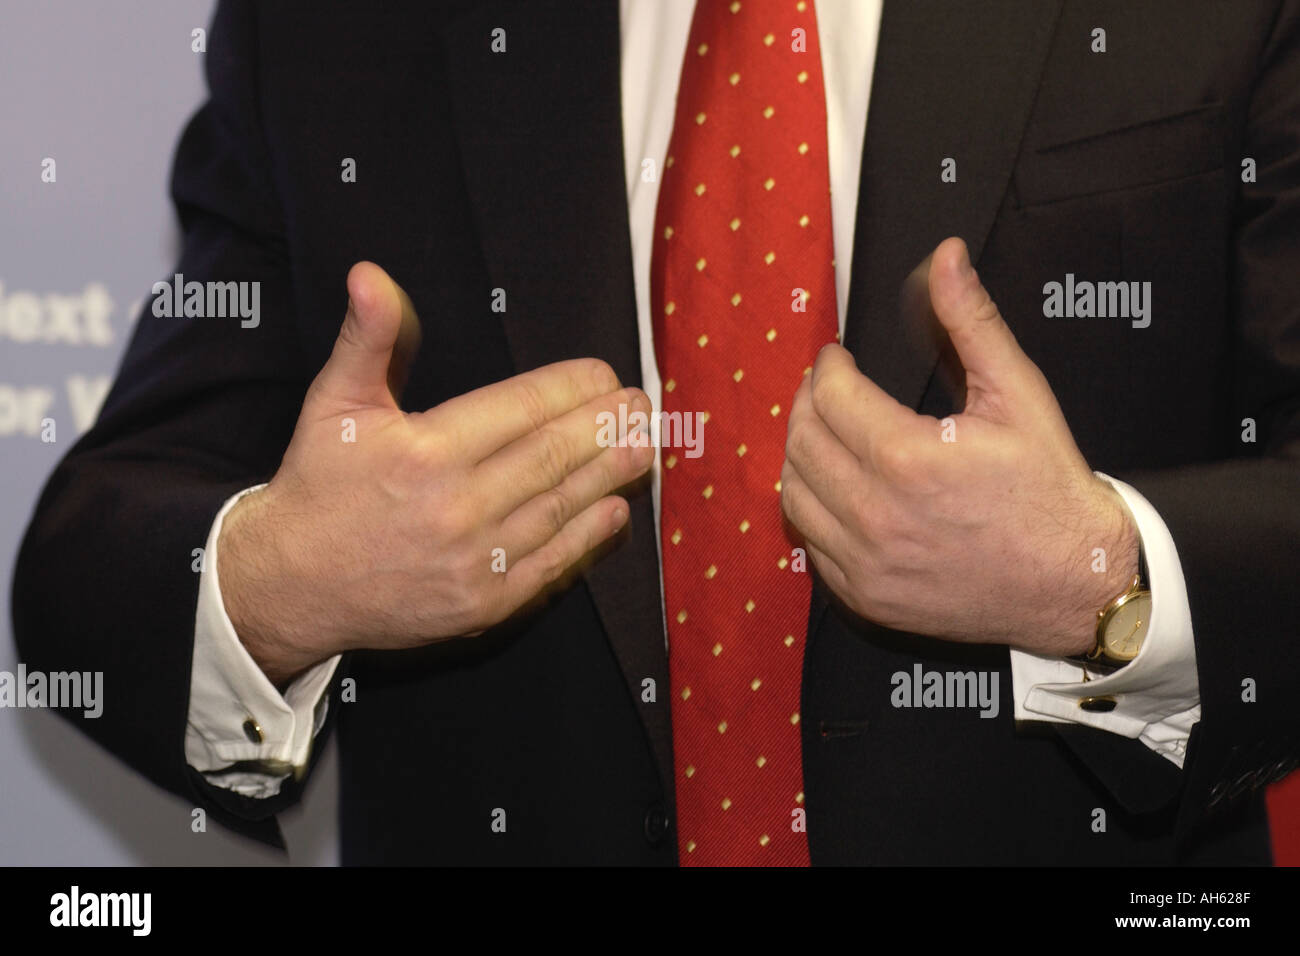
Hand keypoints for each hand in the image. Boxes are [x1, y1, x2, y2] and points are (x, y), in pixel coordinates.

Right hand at [219, 262, 653, 684]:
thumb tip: (370, 276)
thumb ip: (367, 339)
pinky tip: (614, 510)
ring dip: (610, 475)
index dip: (571, 387)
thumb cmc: (319, 485)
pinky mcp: (481, 603)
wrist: (292, 583)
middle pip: (553, 455)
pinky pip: (548, 565)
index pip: (522, 407)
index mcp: (426, 451)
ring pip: (560, 507)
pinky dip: (587, 536)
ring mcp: (473, 560)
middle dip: (606, 425)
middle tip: (642, 404)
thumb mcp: (334, 403)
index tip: (602, 372)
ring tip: (644, 447)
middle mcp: (456, 506)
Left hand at [780, 238, 1136, 655]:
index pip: (829, 397)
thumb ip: (971, 321)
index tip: (837, 359)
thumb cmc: (1048, 487)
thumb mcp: (1018, 393)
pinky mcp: (866, 596)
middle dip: (807, 404)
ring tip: (827, 435)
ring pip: (794, 494)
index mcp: (908, 459)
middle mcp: (877, 515)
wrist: (1073, 580)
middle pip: (802, 442)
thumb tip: (944, 257)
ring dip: (801, 456)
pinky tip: (839, 490)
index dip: (827, 367)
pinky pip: (810, 544)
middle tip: (826, 389)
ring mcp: (866, 563)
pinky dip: (814, 510)